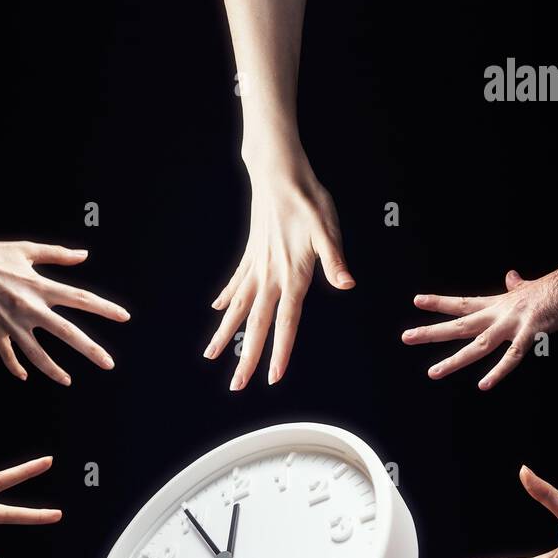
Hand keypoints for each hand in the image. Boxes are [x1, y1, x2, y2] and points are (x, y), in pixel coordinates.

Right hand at [0, 232, 129, 384]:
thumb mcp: (27, 250)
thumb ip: (58, 255)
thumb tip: (85, 255)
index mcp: (40, 286)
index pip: (80, 298)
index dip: (104, 308)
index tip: (124, 317)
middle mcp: (29, 306)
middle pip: (66, 331)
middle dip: (90, 349)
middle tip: (109, 364)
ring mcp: (10, 321)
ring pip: (37, 353)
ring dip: (54, 370)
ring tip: (67, 380)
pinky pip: (7, 355)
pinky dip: (16, 366)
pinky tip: (25, 376)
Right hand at [205, 157, 353, 389]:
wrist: (279, 172)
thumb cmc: (308, 199)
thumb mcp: (328, 229)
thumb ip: (334, 260)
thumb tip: (347, 283)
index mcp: (292, 276)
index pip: (286, 322)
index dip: (280, 352)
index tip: (272, 377)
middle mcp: (270, 276)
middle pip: (256, 325)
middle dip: (245, 358)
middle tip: (236, 386)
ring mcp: (257, 266)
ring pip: (238, 309)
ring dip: (224, 334)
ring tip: (210, 355)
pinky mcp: (251, 255)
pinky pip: (237, 283)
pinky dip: (227, 299)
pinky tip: (217, 311)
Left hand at [402, 248, 557, 389]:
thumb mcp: (531, 289)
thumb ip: (517, 287)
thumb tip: (510, 276)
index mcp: (500, 304)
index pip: (463, 303)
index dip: (440, 303)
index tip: (417, 301)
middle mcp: (501, 313)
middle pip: (460, 324)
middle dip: (432, 331)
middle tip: (406, 337)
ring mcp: (514, 322)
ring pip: (478, 344)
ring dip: (455, 360)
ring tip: (433, 372)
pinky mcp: (532, 330)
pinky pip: (512, 355)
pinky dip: (498, 370)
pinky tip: (484, 384)